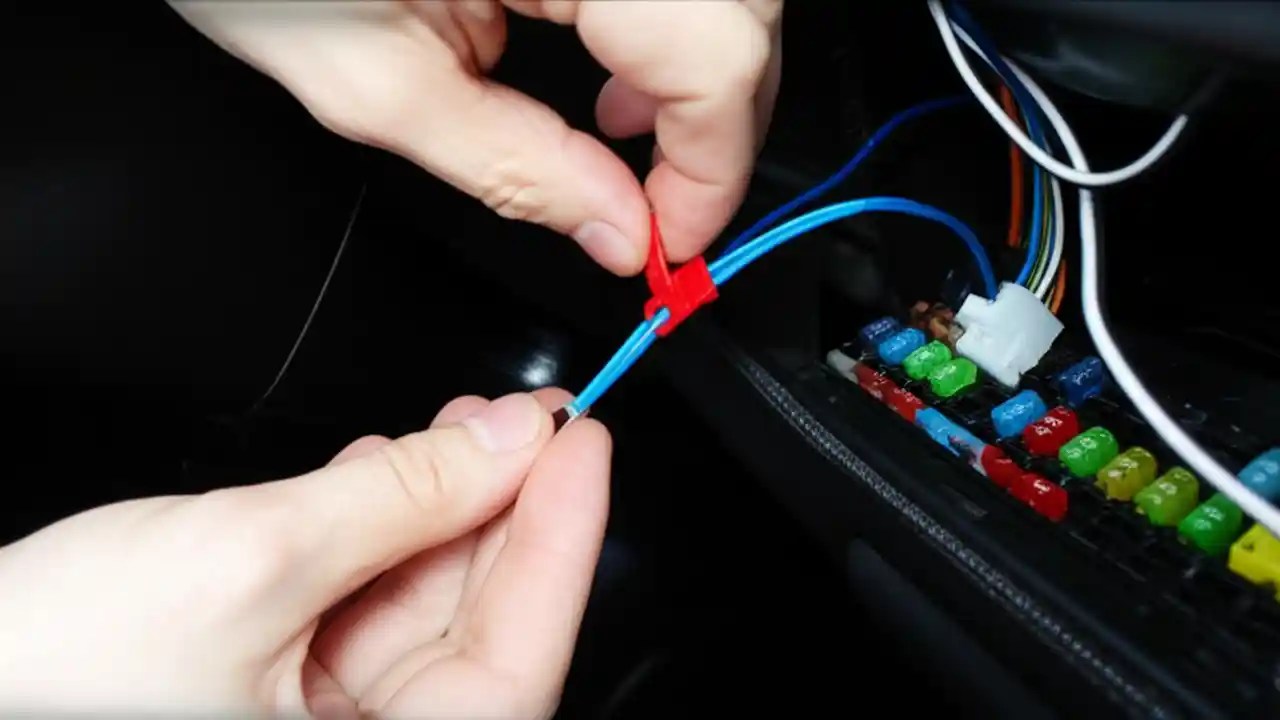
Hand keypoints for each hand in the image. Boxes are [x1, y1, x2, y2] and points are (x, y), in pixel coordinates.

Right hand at [0, 389, 610, 717]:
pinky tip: (389, 472)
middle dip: (503, 510)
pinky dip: (379, 531)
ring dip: (442, 509)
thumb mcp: (249, 563)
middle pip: (474, 627)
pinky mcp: (268, 687)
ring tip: (467, 430)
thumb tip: (507, 443)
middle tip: (532, 423)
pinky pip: (355, 604)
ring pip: (418, 607)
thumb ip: (397, 500)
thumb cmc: (41, 681)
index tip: (582, 445)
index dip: (562, 540)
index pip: (518, 657)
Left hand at [169, 0, 782, 274]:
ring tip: (625, 139)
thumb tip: (621, 234)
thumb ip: (517, 168)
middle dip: (719, 129)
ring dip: (700, 82)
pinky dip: (668, 39)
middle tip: (661, 213)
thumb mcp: (379, 86)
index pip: (713, 54)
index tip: (676, 244)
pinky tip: (613, 80)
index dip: (714, 166)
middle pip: (743, 18)